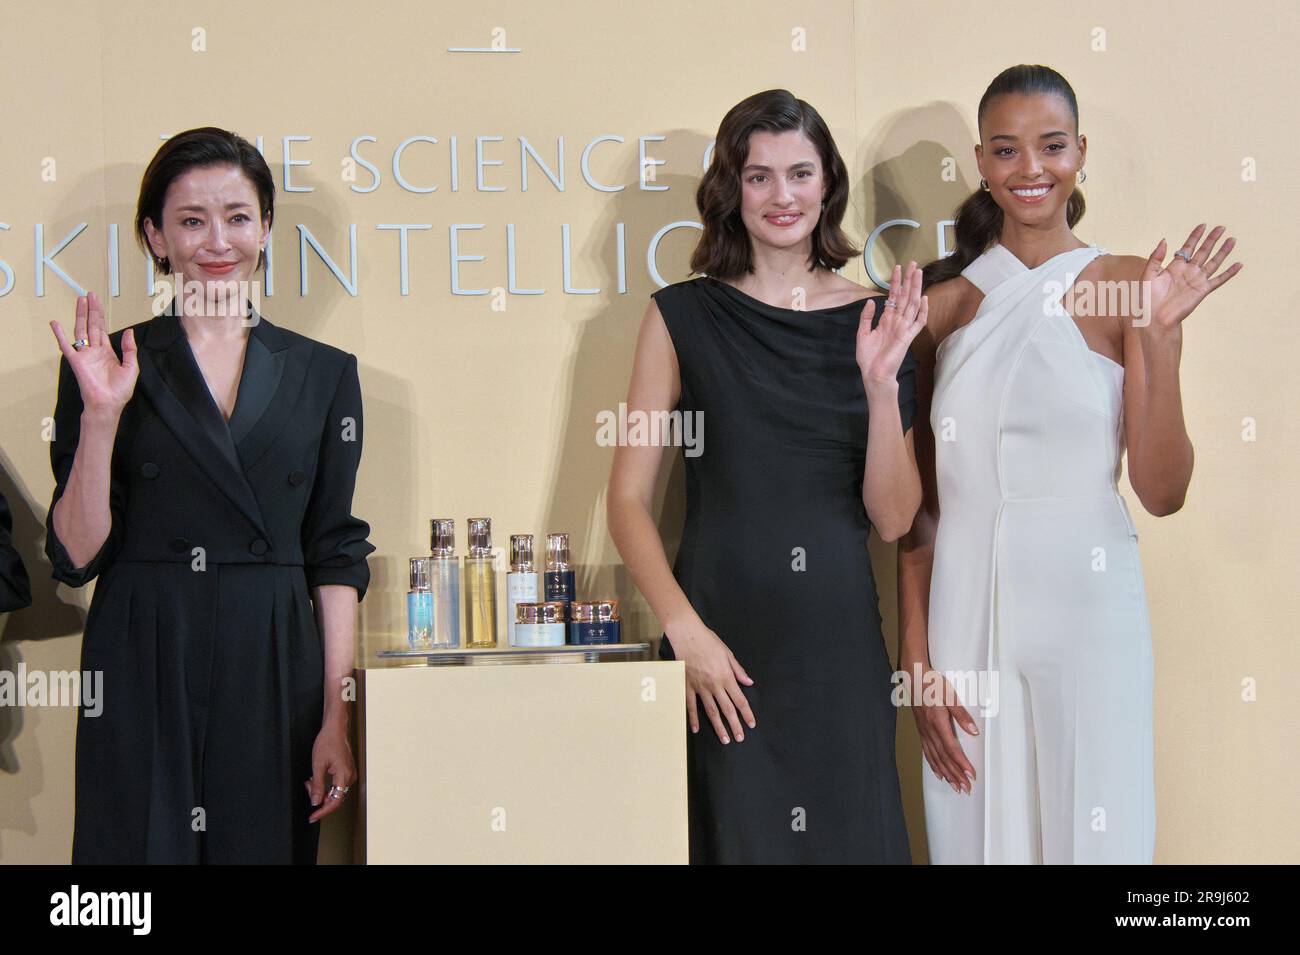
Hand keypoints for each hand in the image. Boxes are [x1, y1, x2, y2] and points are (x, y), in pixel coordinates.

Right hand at [49, 291, 138, 416]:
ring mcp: (84, 355)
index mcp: (107, 352)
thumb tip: (128, 331)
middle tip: (90, 294)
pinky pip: (66, 346)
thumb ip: (129, 349)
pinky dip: (59, 335)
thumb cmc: (120, 390)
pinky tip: (54, 323)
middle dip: (91, 310)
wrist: (109, 404)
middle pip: (91, 325)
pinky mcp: (76, 361)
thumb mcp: (131, 367)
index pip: (102, 328)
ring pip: (81, 330)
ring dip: (80, 315)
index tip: (97, 301)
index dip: (100, 314)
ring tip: (80, 300)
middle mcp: (94, 351)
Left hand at [305, 721, 355, 822]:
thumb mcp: (317, 765)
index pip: (335, 801)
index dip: (323, 811)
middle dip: (319, 797)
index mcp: (344, 775)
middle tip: (307, 787)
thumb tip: (315, 802)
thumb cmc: (327, 742)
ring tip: (310, 780)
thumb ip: (317, 785)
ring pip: (334, 792)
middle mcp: (349, 777)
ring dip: (321, 790)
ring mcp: (349, 774)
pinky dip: (326, 785)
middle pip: (335, 798)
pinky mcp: (347, 772)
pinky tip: (317, 778)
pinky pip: (336, 785)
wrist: (335, 729)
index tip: (313, 817)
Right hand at [665, 615, 754, 743]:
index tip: (751, 724)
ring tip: (724, 739)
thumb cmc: (708, 641)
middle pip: (727, 709)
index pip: (739, 700)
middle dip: (734, 725)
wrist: (687, 635)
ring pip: (711, 711)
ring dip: (718, 726)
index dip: (747, 713)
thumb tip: (748, 682)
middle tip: (740, 738)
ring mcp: (700, 687)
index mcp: (726, 676)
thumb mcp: (728, 653)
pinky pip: (691, 705)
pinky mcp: (687, 685)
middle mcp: (714, 684)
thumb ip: (738, 670)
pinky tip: (696, 729)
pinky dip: (693, 718)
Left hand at [857, 261, 926, 386]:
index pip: (893, 297)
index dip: (895, 282)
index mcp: (887, 320)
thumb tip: (872, 300)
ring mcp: (904, 328)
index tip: (897, 268)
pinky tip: (924, 298)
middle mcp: (897, 321)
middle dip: (908, 280)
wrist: (874, 374)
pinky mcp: (908, 337)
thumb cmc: (869, 358)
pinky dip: (922, 311)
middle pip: (905, 296)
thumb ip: (866, 317)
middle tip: (912, 263)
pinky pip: (918, 322)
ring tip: (917, 273)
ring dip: (915, 288)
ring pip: (912, 304)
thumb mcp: (863, 334)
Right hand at [908, 663, 977, 794]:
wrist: (914, 678)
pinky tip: (939, 774)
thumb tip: (974, 731)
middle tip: (966, 789)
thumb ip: (961, 715)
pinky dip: (934, 766)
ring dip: (946, 774)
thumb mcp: (950, 696)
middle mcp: (930, 731)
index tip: (971, 776)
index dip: (962, 764)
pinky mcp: (921, 731)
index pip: (952, 749)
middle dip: (956, 775)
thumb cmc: (933, 684)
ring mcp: (924, 732)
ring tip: (955, 786)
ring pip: (935, 758)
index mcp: (938, 723)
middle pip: (944, 758)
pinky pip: (927, 753)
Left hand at [1139, 224, 1241, 333]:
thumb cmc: (1147, 299)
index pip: (1188, 247)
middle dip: (1212, 239)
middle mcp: (1188, 272)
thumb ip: (1156, 257)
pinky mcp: (1202, 291)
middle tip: (1221, 227)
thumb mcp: (1148, 274)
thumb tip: (1165, 239)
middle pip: (1203, 252)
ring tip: (1232, 240)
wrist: (1154, 318)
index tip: (1202, 225)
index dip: (1195, 236)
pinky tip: (1239, 265)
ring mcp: (1196, 280)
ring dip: (1223, 251)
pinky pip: (1219, 280)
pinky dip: (1229, 273)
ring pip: (1213, 262)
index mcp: (1174, 267)